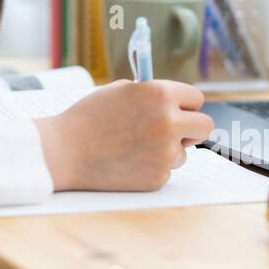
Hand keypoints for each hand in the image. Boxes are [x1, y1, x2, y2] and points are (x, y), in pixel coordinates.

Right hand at [32, 79, 213, 191]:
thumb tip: (175, 101)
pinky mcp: (158, 176)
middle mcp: (169, 122)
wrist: (65, 151)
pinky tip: (128, 160)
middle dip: (191, 128)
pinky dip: (151, 166)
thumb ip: (151, 94)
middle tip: (175, 131)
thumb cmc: (88, 117)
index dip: (186, 104)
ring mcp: (165, 152)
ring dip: (168, 149)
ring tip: (134, 146)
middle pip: (204, 126)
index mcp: (160, 94)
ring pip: (184, 151)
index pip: (196, 98)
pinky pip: (166, 169)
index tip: (181, 109)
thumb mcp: (121, 91)